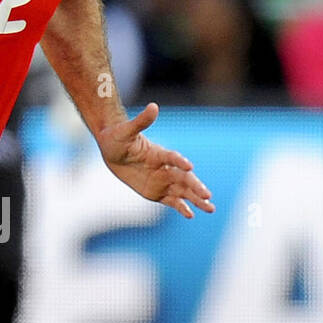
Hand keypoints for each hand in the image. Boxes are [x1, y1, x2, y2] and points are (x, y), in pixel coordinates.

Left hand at [97, 103, 213, 219]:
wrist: (112, 150)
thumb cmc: (118, 137)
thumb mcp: (126, 130)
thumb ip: (141, 121)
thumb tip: (153, 106)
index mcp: (158, 153)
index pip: (172, 158)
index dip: (179, 161)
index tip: (189, 167)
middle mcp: (164, 167)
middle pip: (183, 178)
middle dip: (196, 187)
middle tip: (208, 195)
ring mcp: (162, 180)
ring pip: (183, 191)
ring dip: (196, 200)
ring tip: (211, 208)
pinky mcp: (156, 192)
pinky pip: (171, 201)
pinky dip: (181, 207)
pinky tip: (191, 215)